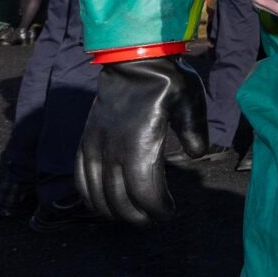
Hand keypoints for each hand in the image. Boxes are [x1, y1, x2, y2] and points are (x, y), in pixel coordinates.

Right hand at [77, 57, 207, 224]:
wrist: (132, 58)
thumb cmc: (166, 80)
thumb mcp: (190, 102)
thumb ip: (195, 131)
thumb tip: (197, 155)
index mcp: (139, 144)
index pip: (144, 192)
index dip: (156, 209)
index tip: (169, 213)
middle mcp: (113, 149)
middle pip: (120, 199)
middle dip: (137, 215)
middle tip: (153, 218)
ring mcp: (96, 145)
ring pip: (96, 193)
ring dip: (113, 211)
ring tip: (132, 214)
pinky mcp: (86, 140)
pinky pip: (80, 177)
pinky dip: (89, 196)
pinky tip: (101, 203)